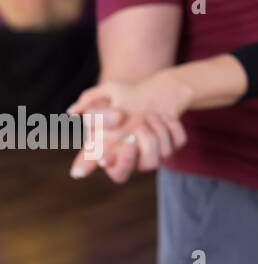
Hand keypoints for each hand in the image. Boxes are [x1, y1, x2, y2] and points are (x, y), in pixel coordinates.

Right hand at [68, 78, 190, 181]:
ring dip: (155, 132)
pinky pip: (178, 141)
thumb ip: (89, 103)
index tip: (104, 158)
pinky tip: (165, 115)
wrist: (152, 91)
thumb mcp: (104, 97)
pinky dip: (172, 126)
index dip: (109, 167)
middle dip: (130, 157)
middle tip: (133, 133)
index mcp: (110, 152)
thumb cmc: (121, 99)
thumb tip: (72, 112)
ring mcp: (155, 153)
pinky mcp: (173, 144)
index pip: (112, 171)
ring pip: (159, 156)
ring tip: (149, 115)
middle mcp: (132, 157)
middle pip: (133, 171)